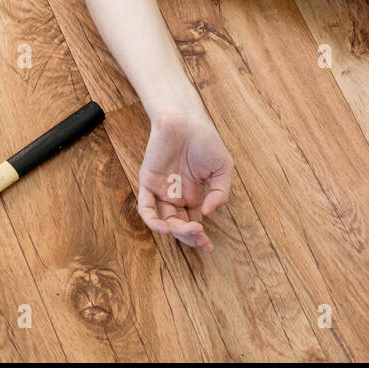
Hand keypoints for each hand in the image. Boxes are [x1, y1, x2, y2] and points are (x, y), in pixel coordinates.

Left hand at [137, 104, 232, 252]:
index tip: (208, 248)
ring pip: (164, 220)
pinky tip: (164, 228)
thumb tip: (208, 214)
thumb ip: (220, 192)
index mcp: (194, 193)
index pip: (194, 222)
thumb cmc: (205, 139)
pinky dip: (153, 220)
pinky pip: (146, 207)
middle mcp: (177, 195)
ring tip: (191, 230)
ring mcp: (162, 190)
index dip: (199, 237)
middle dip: (191, 236)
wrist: (186, 119)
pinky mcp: (148, 182)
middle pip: (180, 225)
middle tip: (201, 238)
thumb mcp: (222, 168)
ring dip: (176, 231)